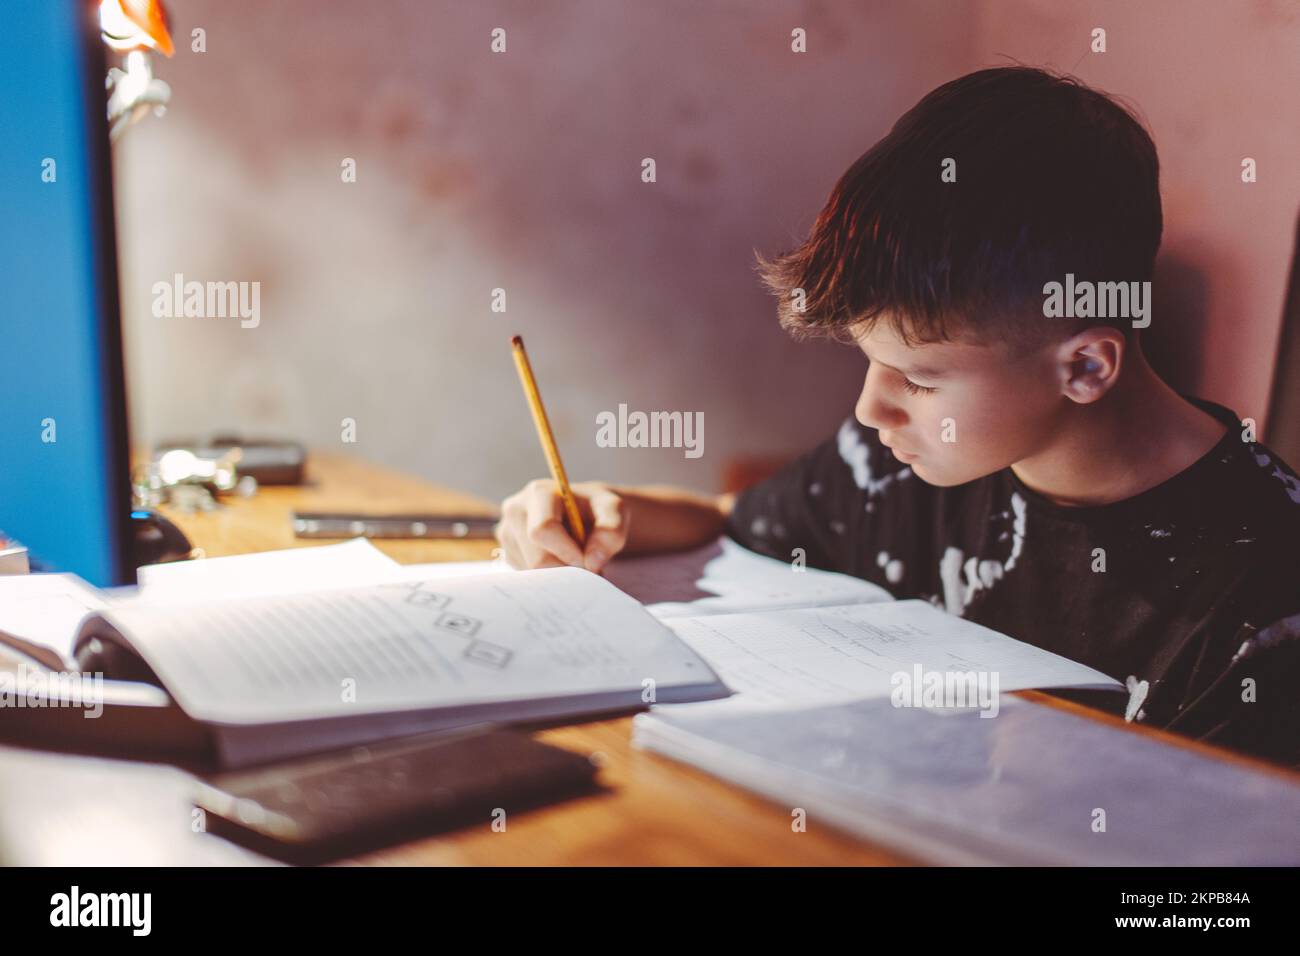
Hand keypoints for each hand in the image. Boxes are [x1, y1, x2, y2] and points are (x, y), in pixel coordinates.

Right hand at [495, 479, 629, 571]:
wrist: (584, 512)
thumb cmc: (598, 509)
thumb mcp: (615, 510)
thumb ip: (612, 531)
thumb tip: (592, 561)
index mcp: (538, 493)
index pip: (543, 530)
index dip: (567, 552)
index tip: (588, 561)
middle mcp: (516, 510)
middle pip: (536, 558)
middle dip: (566, 569)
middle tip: (587, 567)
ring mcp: (507, 532)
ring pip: (531, 572)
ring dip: (559, 574)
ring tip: (575, 559)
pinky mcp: (507, 551)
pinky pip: (528, 576)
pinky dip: (549, 576)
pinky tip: (560, 561)